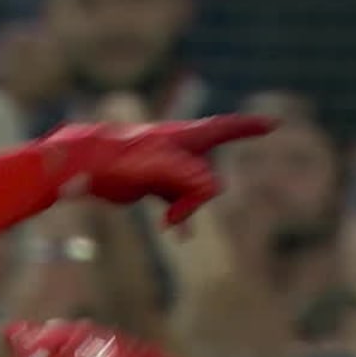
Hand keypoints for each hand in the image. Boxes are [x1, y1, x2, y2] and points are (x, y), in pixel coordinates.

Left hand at [42, 116, 277, 225]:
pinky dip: (179, 216)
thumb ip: (189, 178)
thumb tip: (211, 191)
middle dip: (198, 200)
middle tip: (175, 217)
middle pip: (209, 179)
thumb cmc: (117, 159)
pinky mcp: (153, 184)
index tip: (275, 123)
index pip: (224, 128)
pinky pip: (178, 203)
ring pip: (194, 193)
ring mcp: (167, 167)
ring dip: (186, 210)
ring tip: (169, 225)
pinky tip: (175, 233)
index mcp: (182, 137)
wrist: (80, 167)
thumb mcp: (157, 168)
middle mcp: (178, 150)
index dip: (250, 127)